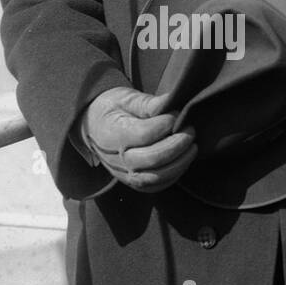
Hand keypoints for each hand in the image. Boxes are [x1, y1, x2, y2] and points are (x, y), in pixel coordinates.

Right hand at [81, 86, 196, 193]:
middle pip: (153, 159)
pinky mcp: (133, 182)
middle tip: (190, 130)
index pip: (144, 134)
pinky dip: (174, 174)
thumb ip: (148, 103)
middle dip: (178, 144)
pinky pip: (157, 186)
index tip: (177, 113)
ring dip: (180, 162)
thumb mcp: (125, 98)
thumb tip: (171, 102)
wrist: (93, 127)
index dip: (165, 124)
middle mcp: (117, 159)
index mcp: (112, 134)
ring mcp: (124, 174)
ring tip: (192, 146)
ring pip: (157, 177)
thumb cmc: (112, 109)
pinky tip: (184, 160)